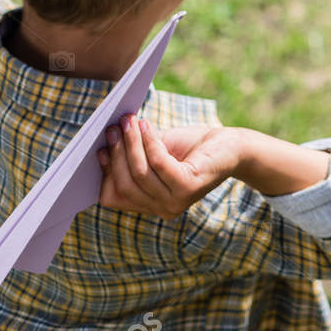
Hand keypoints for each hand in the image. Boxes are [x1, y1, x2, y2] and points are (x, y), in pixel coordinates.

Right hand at [98, 117, 243, 218]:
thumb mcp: (155, 151)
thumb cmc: (192, 148)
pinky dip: (149, 141)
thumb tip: (103, 141)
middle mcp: (162, 209)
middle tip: (114, 126)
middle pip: (123, 183)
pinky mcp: (188, 188)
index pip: (113, 196)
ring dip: (131, 143)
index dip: (104, 172)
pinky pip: (158, 163)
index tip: (99, 148)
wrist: (232, 146)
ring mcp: (175, 202)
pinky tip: (147, 125)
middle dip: (116, 152)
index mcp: (150, 205)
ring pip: (138, 172)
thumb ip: (132, 152)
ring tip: (129, 120)